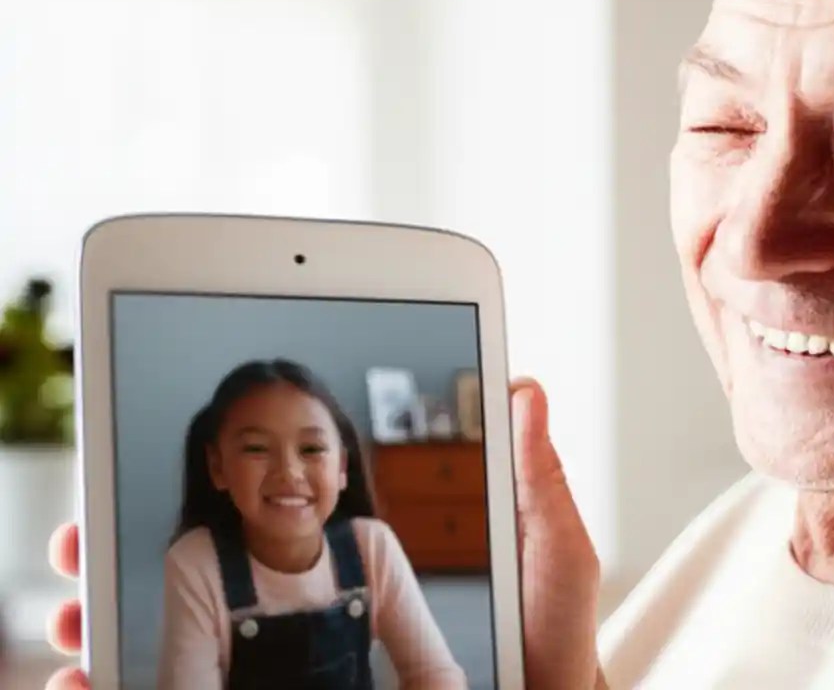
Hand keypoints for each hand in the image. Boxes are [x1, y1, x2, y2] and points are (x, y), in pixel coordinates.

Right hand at [44, 378, 603, 689]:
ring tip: (70, 623)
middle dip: (123, 560)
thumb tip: (523, 386)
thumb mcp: (549, 546)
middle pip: (214, 578)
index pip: (279, 517)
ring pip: (191, 648)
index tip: (158, 470)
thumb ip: (532, 474)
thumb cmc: (552, 639)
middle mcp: (332, 608)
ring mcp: (316, 657)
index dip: (214, 491)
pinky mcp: (313, 686)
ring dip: (111, 626)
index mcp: (375, 560)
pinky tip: (101, 680)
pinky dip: (145, 688)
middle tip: (73, 547)